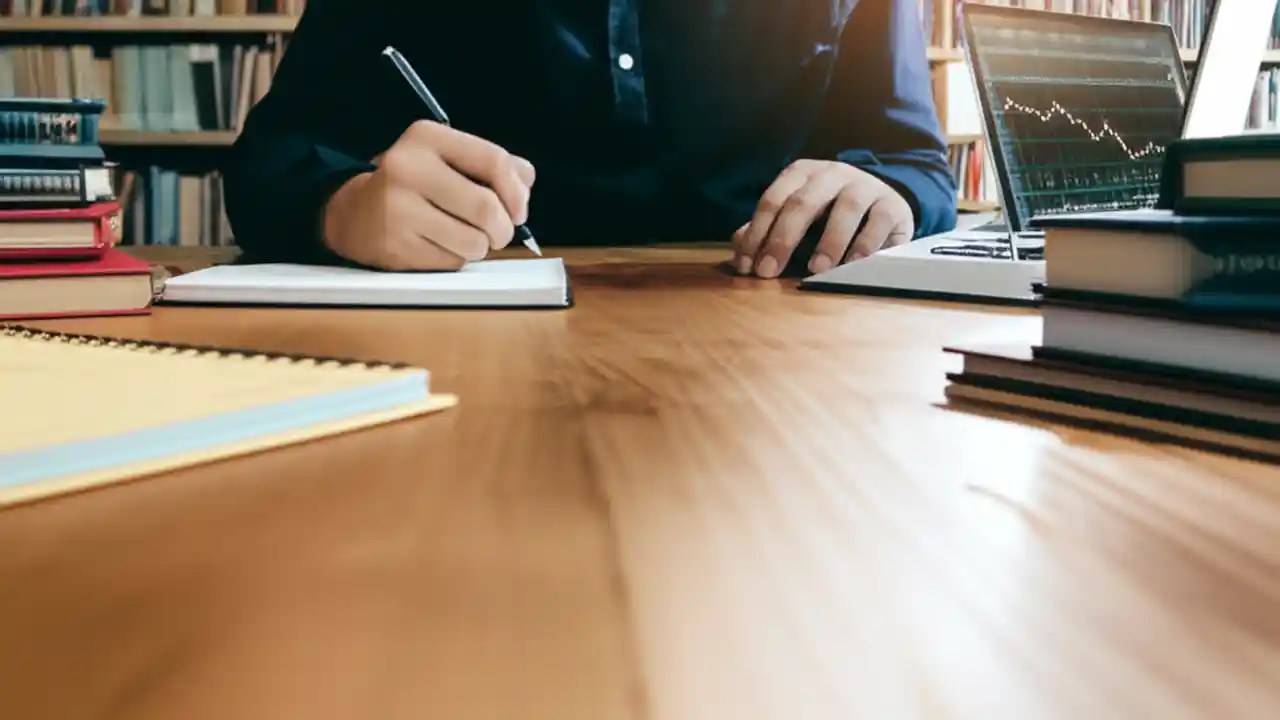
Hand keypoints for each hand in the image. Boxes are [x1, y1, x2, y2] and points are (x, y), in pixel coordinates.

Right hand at [322, 121, 535, 270]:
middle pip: (487, 208)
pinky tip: (438, 245)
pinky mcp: (396, 247)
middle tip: (498, 233)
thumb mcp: (446, 158)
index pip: (493, 160)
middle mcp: (409, 168)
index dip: (517, 192)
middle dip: (503, 228)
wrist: (353, 212)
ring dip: (480, 246)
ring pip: (473, 242)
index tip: (519, 210)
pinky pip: (452, 261)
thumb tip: (526, 181)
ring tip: (464, 236)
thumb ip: (490, 165)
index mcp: (427, 138)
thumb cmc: (412, 184)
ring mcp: (399, 209)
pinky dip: (457, 258)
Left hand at [732, 160, 913, 277]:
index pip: (773, 200)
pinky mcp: (892, 204)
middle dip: (783, 239)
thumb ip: (767, 230)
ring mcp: (864, 186)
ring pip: (846, 208)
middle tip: (769, 271)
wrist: (880, 203)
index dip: (757, 233)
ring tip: (816, 269)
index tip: (748, 266)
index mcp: (802, 173)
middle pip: (804, 203)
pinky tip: (852, 264)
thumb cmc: (828, 213)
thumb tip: (739, 248)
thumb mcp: (797, 217)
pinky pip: (878, 222)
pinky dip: (865, 244)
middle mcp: (832, 173)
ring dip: (829, 240)